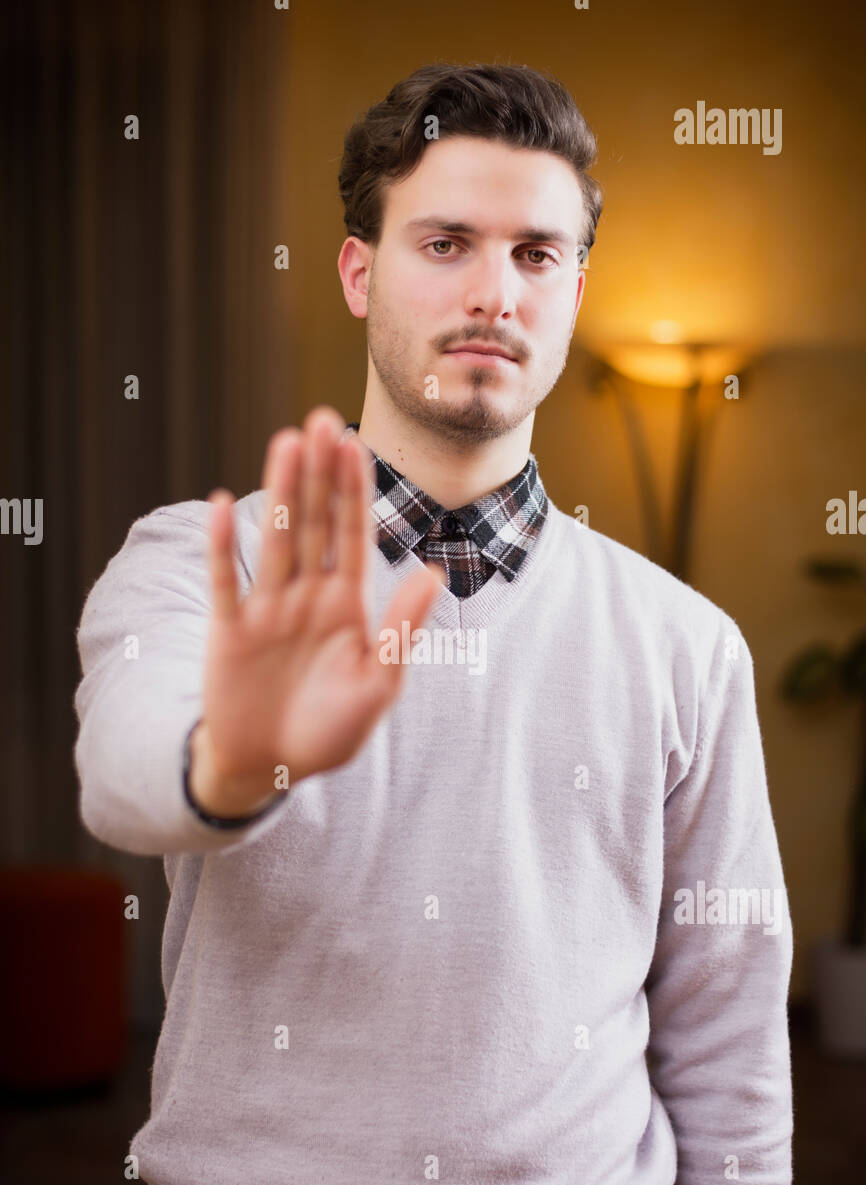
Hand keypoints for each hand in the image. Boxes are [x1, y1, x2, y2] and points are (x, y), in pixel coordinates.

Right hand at [191, 406, 444, 809]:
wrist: (273, 766)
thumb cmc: (330, 729)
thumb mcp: (377, 685)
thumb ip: (401, 629)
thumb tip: (434, 573)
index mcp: (345, 604)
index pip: (351, 535)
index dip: (354, 491)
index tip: (356, 444)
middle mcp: (305, 596)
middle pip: (314, 523)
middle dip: (319, 474)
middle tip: (322, 419)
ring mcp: (266, 609)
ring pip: (275, 540)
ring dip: (280, 493)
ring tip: (286, 443)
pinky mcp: (230, 631)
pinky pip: (226, 582)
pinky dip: (223, 547)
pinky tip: (221, 505)